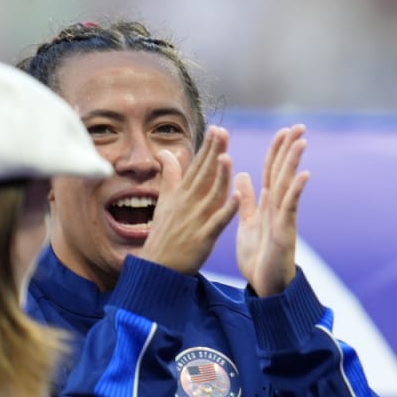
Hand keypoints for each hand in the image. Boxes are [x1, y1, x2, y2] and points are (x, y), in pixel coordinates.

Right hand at [139, 127, 238, 275]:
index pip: (197, 166)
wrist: (159, 267)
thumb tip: (165, 152)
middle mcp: (189, 203)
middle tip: (223, 132)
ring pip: (212, 194)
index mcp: (182, 194)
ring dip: (220, 175)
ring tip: (227, 156)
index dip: (208, 148)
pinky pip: (218, 220)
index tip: (217, 129)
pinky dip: (227, 208)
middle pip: (204, 174)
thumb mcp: (165, 202)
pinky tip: (237, 195)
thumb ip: (170, 176)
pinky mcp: (204, 237)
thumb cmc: (164, 233)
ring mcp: (196, 220)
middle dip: (214, 153)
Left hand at [235, 125, 310, 297]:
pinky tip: (302, 175)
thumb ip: (247, 200)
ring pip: (288, 185)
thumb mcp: (248, 222)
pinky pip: (290, 208)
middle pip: (283, 171)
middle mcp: (278, 207)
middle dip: (289, 149)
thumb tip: (242, 176)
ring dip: (294, 163)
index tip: (283, 130)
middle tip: (298, 126)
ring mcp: (283, 218)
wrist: (265, 286)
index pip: (272, 170)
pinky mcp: (285, 231)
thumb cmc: (258, 256)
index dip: (277, 150)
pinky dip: (296, 191)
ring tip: (301, 142)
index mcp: (267, 203)